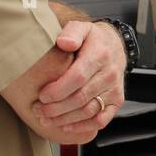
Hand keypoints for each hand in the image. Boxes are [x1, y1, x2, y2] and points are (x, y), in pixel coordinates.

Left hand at [33, 20, 126, 134]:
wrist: (115, 45)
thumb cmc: (92, 39)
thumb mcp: (81, 28)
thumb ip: (72, 33)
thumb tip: (64, 43)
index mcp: (99, 55)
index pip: (77, 77)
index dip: (58, 90)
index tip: (41, 96)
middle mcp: (109, 74)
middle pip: (80, 98)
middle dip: (56, 108)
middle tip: (38, 110)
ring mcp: (114, 89)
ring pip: (88, 111)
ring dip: (65, 119)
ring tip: (46, 120)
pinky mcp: (117, 101)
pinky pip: (101, 119)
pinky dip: (83, 126)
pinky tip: (66, 126)